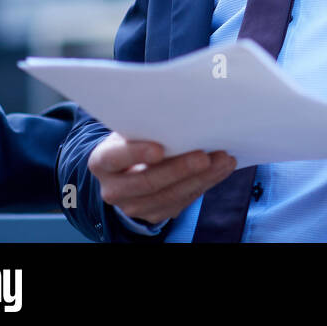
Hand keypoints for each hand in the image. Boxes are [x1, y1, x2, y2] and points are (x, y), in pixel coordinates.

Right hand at [88, 132, 236, 225]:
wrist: (128, 169)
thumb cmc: (135, 139)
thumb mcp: (132, 129)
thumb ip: (147, 125)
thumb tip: (181, 111)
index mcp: (102, 161)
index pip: (116, 158)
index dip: (137, 154)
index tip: (159, 149)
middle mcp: (113, 189)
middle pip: (148, 182)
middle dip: (180, 169)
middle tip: (205, 156)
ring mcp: (133, 206)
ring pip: (170, 196)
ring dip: (201, 178)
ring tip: (223, 160)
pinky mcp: (155, 214)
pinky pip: (183, 201)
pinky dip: (206, 183)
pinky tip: (222, 169)